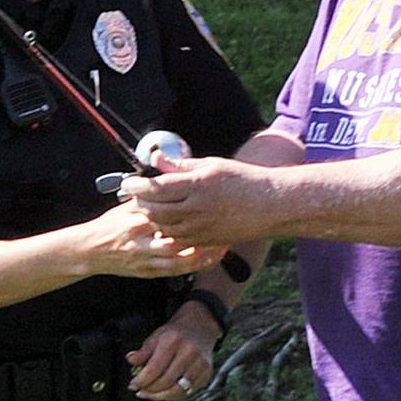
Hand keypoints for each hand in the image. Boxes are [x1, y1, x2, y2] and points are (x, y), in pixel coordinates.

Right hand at [81, 197, 224, 278]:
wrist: (89, 250)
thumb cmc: (109, 225)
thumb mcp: (125, 206)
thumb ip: (147, 197)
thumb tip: (163, 178)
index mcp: (136, 217)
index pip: (164, 210)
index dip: (187, 206)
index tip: (207, 201)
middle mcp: (140, 237)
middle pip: (174, 233)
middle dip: (198, 231)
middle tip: (220, 225)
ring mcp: (143, 256)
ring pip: (177, 256)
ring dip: (201, 252)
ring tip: (221, 246)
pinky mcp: (146, 271)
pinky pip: (173, 270)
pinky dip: (192, 265)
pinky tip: (207, 260)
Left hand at [123, 155, 271, 248]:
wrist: (270, 205)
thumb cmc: (243, 180)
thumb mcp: (212, 165)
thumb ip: (181, 166)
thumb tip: (157, 161)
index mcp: (197, 185)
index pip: (155, 188)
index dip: (137, 186)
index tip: (130, 183)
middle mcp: (196, 208)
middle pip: (155, 210)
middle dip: (140, 203)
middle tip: (136, 196)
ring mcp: (201, 227)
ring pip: (163, 227)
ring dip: (152, 219)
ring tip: (149, 209)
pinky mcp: (206, 240)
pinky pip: (178, 240)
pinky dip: (167, 233)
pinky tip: (166, 225)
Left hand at [126, 302, 218, 400]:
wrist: (201, 325)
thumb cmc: (176, 332)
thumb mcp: (156, 335)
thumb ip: (143, 351)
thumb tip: (131, 360)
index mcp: (173, 341)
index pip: (154, 369)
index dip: (141, 381)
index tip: (133, 385)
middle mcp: (188, 352)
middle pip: (165, 382)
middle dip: (149, 390)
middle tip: (140, 391)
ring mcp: (200, 364)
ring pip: (177, 390)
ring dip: (160, 396)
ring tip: (150, 394)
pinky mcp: (206, 373)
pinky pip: (187, 392)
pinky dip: (174, 395)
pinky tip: (165, 392)